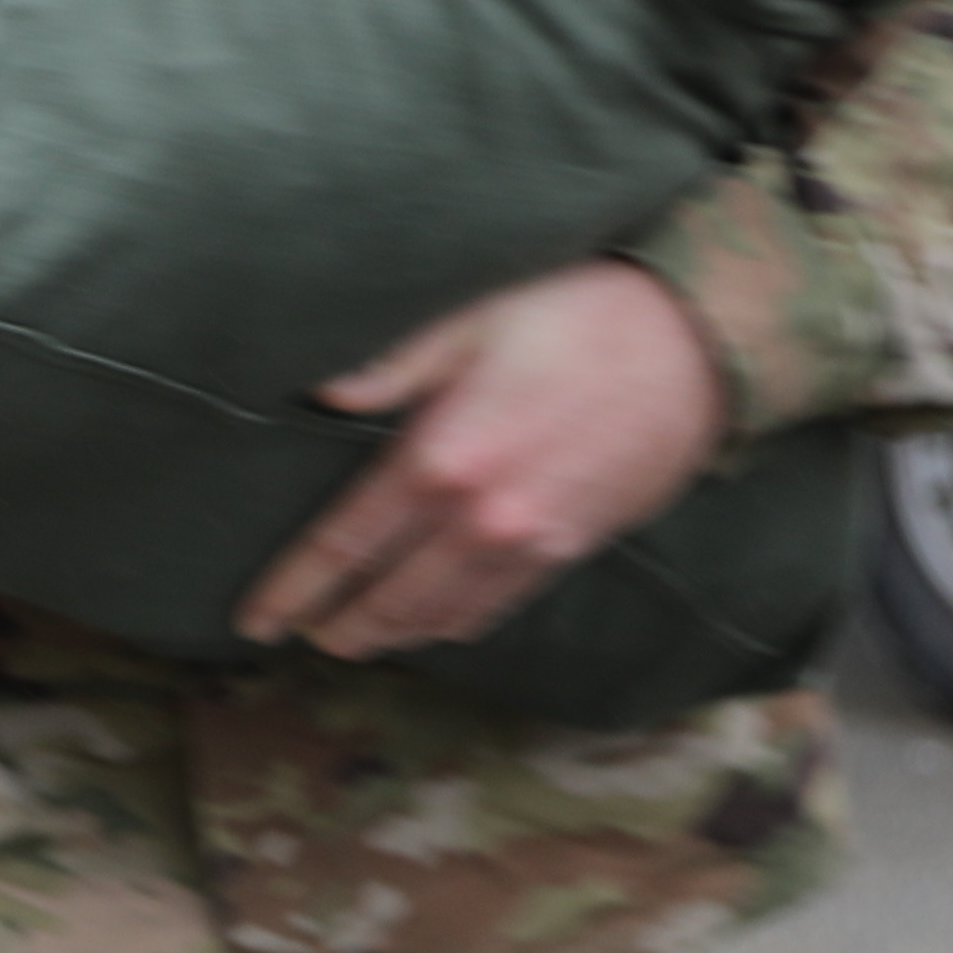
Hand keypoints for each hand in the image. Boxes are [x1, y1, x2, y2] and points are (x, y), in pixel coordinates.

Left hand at [235, 259, 731, 660]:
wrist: (699, 343)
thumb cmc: (578, 313)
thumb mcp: (472, 316)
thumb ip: (391, 363)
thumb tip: (319, 393)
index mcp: (439, 458)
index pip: (342, 546)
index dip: (292, 590)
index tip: (254, 620)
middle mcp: (478, 517)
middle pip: (386, 599)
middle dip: (336, 625)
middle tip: (300, 636)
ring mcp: (529, 541)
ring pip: (440, 616)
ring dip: (392, 635)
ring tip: (355, 638)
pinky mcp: (572, 548)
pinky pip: (497, 608)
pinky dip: (453, 625)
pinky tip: (431, 624)